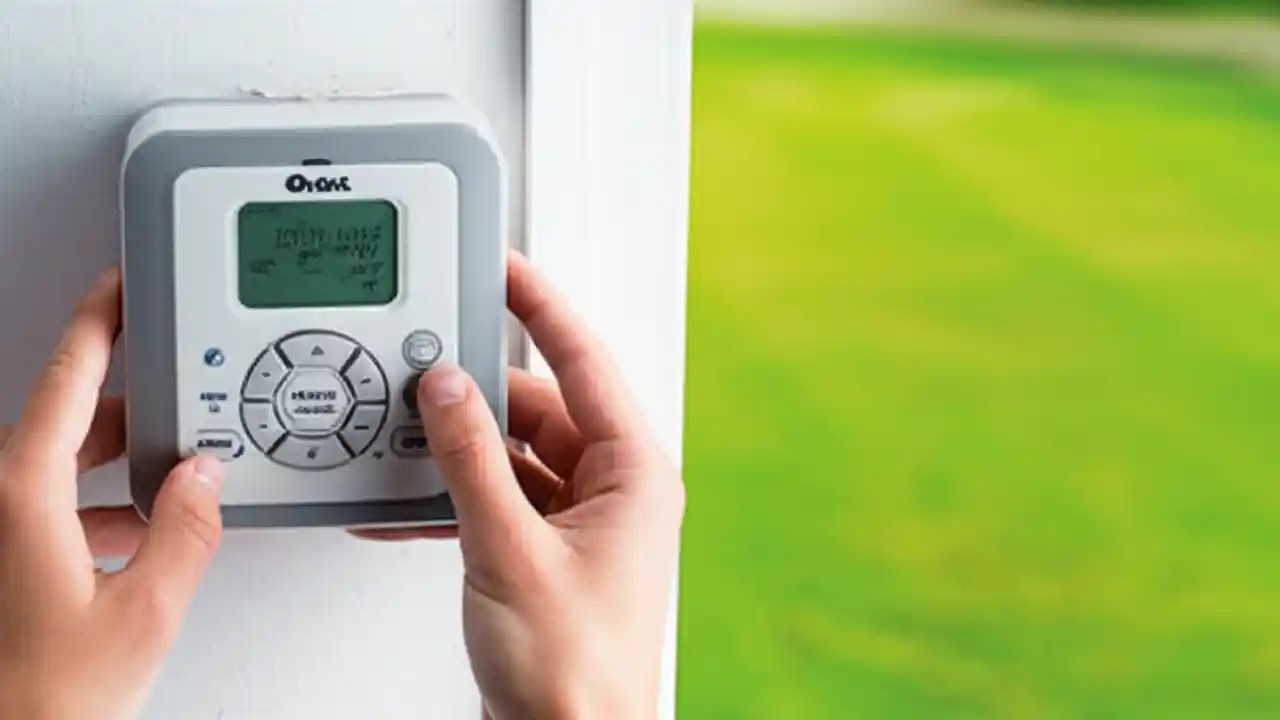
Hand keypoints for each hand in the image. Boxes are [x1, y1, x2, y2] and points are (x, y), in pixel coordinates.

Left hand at [0, 269, 225, 719]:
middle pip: (68, 415)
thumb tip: (204, 480)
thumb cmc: (42, 699)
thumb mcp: (145, 612)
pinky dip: (100, 494)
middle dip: (132, 396)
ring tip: (176, 455)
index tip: (118, 286)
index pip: (66, 377)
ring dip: (119, 451)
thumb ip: (186, 531)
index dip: (98, 322)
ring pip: (61, 458)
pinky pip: (52, 499)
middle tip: (176, 377)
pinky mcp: (4, 555)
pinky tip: (141, 517)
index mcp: (20, 493)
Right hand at [357, 253, 685, 719]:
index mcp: (633, 472)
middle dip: (475, 393)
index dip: (541, 307)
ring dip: (455, 449)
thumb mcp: (508, 548)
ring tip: (403, 436)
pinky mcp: (542, 553)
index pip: (584, 361)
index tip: (502, 267)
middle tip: (424, 365)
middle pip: (538, 406)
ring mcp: (576, 522)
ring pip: (509, 453)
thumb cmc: (574, 671)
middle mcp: (611, 489)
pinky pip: (494, 499)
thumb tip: (448, 388)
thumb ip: (471, 460)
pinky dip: (449, 496)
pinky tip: (402, 500)